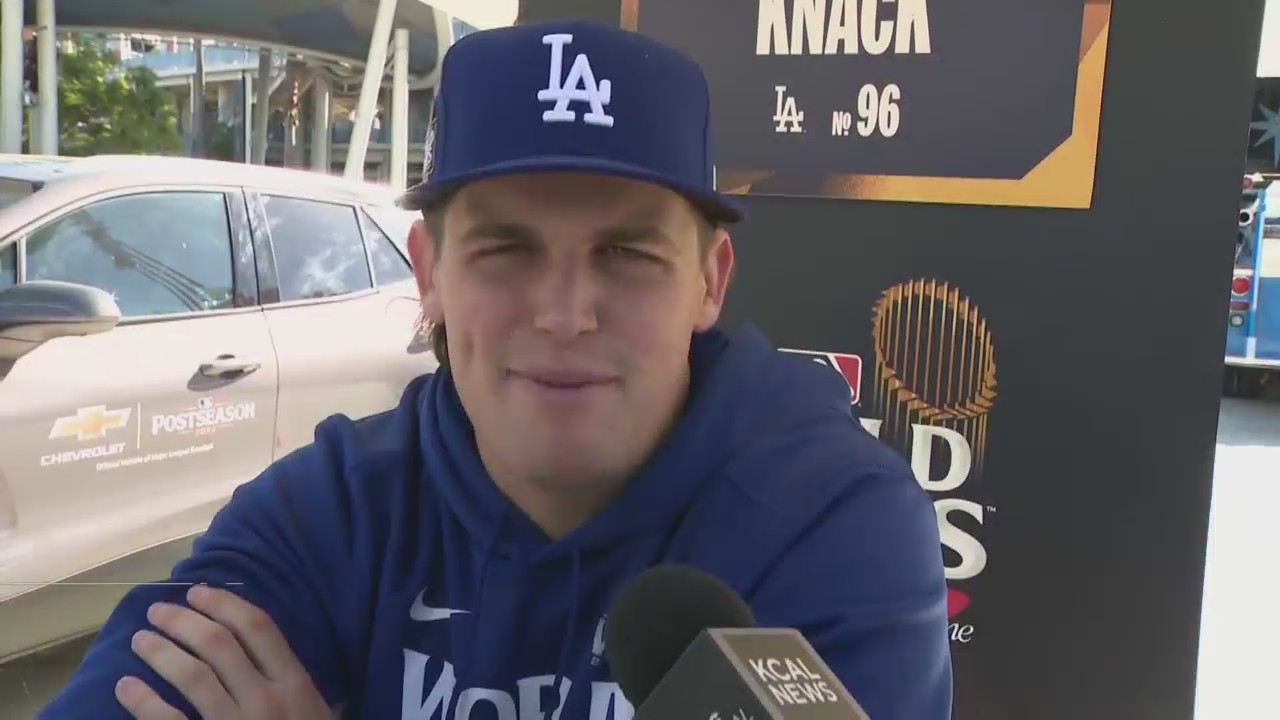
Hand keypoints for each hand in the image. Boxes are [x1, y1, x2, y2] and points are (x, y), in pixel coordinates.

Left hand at [115, 585, 330, 719]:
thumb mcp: (317, 716)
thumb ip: (297, 687)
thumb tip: (264, 650)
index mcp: (296, 685)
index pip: (258, 629)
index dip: (224, 604)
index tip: (198, 592)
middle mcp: (265, 700)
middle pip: (218, 643)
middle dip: (183, 621)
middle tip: (158, 611)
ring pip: (190, 675)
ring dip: (160, 651)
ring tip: (141, 639)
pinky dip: (143, 701)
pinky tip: (126, 687)